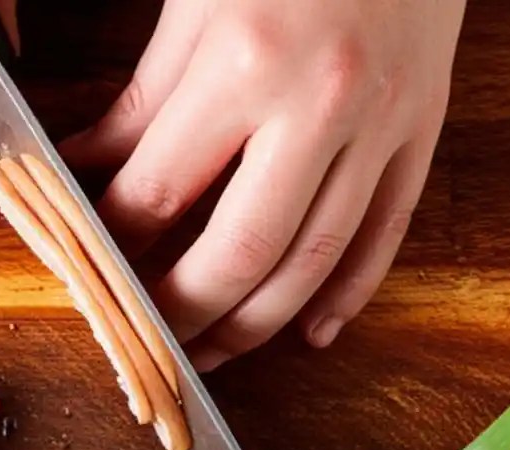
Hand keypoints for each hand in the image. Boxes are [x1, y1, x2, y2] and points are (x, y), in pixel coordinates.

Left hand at [60, 0, 464, 370]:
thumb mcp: (193, 3)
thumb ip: (140, 98)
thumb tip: (86, 170)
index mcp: (244, 62)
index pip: (158, 191)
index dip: (113, 244)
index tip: (86, 270)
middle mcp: (319, 104)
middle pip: (241, 250)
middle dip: (181, 311)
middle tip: (144, 340)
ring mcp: (382, 123)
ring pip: (315, 259)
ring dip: (255, 324)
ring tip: (210, 355)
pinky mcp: (423, 130)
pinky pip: (386, 231)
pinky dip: (349, 292)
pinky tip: (310, 331)